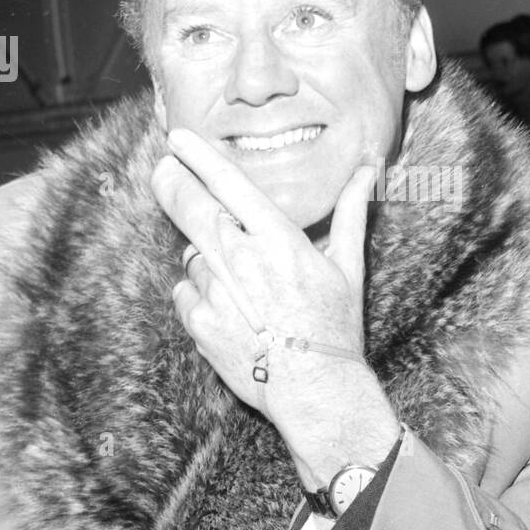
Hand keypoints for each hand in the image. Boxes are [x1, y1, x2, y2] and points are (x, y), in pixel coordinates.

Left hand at [151, 129, 399, 484]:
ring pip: (193, 256)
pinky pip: (186, 293)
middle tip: (162, 171)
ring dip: (206, 260)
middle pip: (191, 208)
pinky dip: (199, 295)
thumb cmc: (335, 328)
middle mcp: (242, 260)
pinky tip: (229, 311)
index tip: (177, 137)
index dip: (200, 156)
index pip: (230, 185)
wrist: (315, 391)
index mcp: (279, 240)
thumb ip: (350, 213)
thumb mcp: (349, 267)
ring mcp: (216, 292)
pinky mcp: (198, 322)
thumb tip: (367, 169)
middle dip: (171, 182)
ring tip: (240, 287)